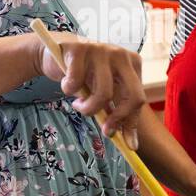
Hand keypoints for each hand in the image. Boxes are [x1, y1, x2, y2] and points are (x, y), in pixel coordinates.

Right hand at [32, 30, 145, 147]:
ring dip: (87, 107)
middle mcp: (121, 55)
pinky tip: (67, 84)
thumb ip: (118, 114)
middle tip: (104, 129)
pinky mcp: (79, 49)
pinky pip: (76, 82)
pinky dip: (68, 90)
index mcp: (133, 64)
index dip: (129, 121)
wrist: (57, 52)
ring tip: (79, 104)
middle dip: (117, 118)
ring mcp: (101, 49)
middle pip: (131, 95)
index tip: (117, 136)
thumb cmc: (85, 75)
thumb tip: (131, 145)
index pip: (138, 98)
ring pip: (104, 93)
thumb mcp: (104, 93)